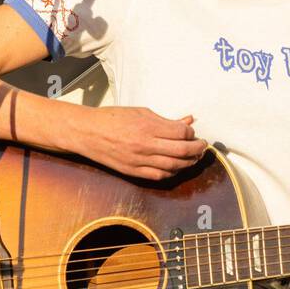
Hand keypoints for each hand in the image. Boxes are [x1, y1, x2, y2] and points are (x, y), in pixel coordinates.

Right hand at [76, 106, 207, 179]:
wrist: (87, 133)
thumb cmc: (112, 118)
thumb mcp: (141, 112)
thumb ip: (166, 120)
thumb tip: (188, 120)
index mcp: (148, 127)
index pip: (181, 132)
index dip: (191, 132)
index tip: (192, 131)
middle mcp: (145, 145)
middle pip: (182, 151)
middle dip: (197, 148)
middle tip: (202, 146)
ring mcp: (139, 161)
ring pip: (174, 166)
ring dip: (188, 162)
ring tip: (193, 157)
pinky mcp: (133, 171)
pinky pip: (160, 175)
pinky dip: (172, 172)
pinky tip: (176, 166)